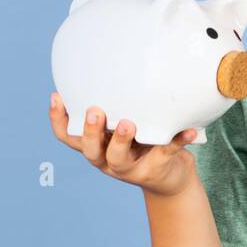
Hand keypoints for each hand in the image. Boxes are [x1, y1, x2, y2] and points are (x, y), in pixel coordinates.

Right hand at [48, 92, 199, 197]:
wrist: (171, 181)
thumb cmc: (144, 146)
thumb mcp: (125, 130)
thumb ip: (118, 110)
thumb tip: (117, 64)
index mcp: (98, 147)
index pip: (70, 137)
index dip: (59, 120)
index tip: (57, 96)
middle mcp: (108, 161)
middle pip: (90, 151)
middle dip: (90, 131)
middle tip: (94, 111)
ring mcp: (132, 168)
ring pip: (118, 158)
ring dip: (120, 140)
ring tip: (127, 123)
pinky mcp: (157, 169)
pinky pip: (167, 153)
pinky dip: (178, 140)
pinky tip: (190, 130)